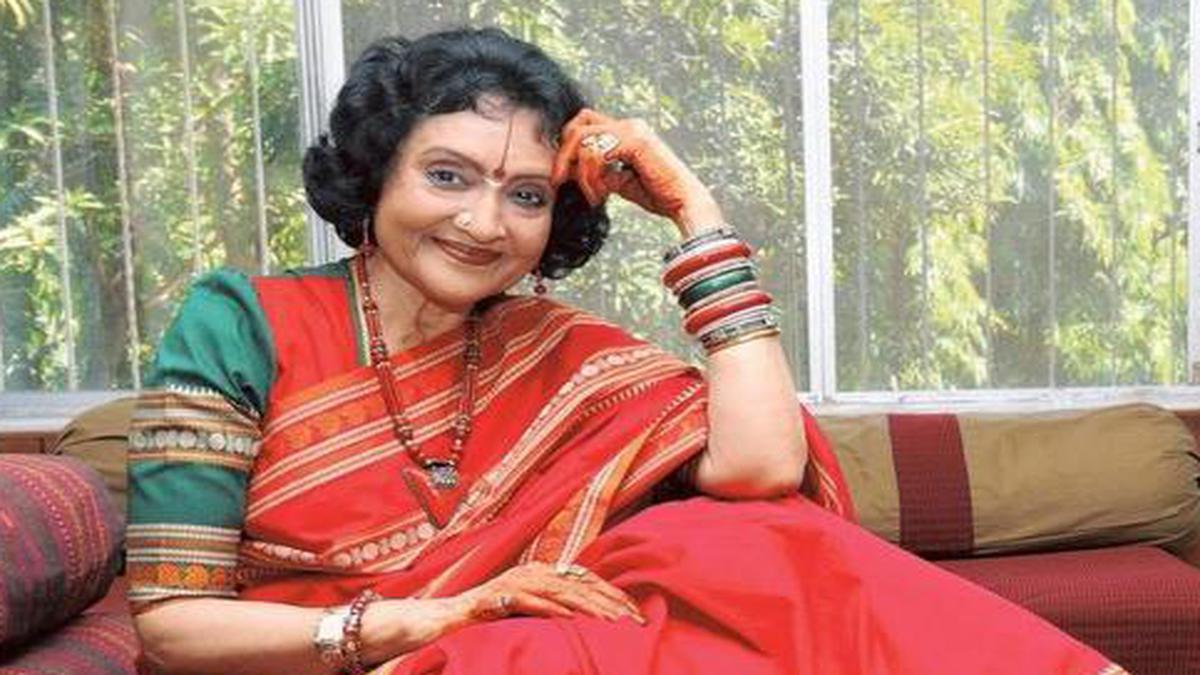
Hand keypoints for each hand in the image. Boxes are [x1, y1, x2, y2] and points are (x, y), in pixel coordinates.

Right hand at [456, 561, 645, 624]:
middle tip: (631, 617)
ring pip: (560, 592)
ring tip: (610, 619)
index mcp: (542, 570)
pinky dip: (550, 609)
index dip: (610, 591)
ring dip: (587, 606)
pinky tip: (569, 618)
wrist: (457, 611)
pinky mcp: (502, 596)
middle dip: (607, 600)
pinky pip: (530, 602)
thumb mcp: (532, 603)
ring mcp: (518, 581)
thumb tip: (585, 613)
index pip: (584, 578)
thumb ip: (555, 602)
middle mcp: (533, 571)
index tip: (633, 609)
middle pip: (578, 583)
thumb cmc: (496, 610)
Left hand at [550, 109, 723, 234]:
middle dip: (563, 153)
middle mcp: (629, 125)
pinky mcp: (635, 141)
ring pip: (583, 138)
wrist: (683, 203)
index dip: (568, 147)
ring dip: (580, 171)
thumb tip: (566, 170)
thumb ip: (597, 171)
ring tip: (593, 195)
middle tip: (559, 180)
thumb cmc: (657, 194)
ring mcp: (633, 130)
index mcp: (626, 131)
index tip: (562, 175)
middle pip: (578, 124)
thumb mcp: (618, 181)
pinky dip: (591, 175)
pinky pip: (596, 152)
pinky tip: (601, 194)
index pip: (584, 124)